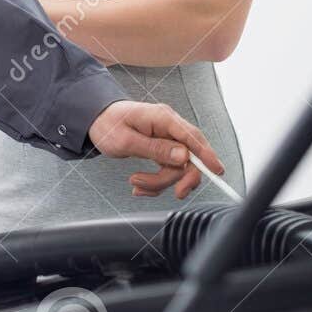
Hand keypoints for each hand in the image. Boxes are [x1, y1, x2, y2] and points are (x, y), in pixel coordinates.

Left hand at [87, 100, 225, 200]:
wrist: (94, 120)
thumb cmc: (107, 125)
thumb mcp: (126, 140)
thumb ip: (155, 149)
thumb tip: (183, 156)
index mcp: (163, 118)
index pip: (192, 136)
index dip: (207, 155)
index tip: (217, 171)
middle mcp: (168, 126)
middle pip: (188, 156)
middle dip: (177, 178)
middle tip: (171, 193)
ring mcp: (166, 137)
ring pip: (177, 167)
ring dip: (159, 182)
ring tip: (135, 183)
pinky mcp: (162, 148)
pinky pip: (167, 169)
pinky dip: (156, 182)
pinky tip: (140, 185)